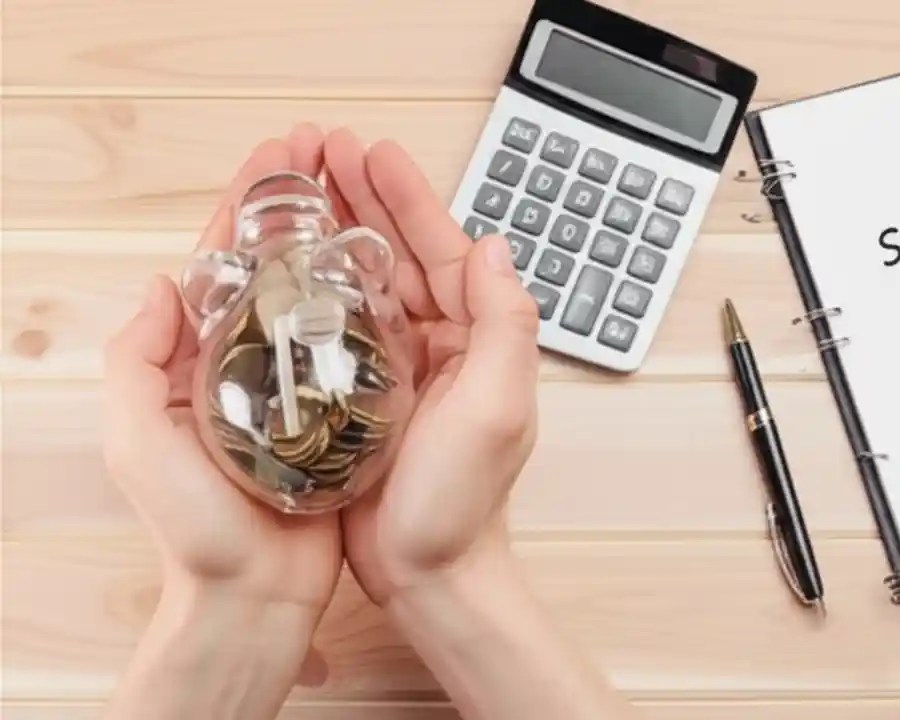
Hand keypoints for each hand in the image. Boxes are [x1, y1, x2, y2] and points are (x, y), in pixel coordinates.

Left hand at [103, 124, 341, 616]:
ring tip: (369, 191)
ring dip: (343, 240)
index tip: (281, 154)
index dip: (250, 203)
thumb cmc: (197, 532)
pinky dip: (375, 303)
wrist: (256, 599)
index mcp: (199, 358)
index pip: (223, 259)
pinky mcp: (345, 412)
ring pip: (324, 294)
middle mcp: (251, 362)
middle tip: (333, 153)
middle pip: (279, 263)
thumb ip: (136, 364)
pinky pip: (361, 345)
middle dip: (304, 204)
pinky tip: (398, 273)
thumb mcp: (138, 443)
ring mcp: (300, 384)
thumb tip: (162, 284)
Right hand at [323, 128, 539, 604]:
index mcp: (478, 339)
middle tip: (324, 153)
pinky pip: (340, 327)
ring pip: (368, 283)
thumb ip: (506, 323)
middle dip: (364, 200)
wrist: (429, 575)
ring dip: (338, 234)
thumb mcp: (498, 407)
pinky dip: (316, 290)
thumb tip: (495, 245)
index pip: (444, 250)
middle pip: (401, 255)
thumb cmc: (463, 502)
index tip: (375, 153)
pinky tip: (286, 265)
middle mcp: (443, 346)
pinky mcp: (364, 396)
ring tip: (301, 188)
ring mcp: (402, 369)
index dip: (408, 198)